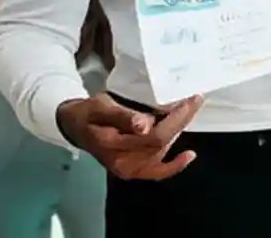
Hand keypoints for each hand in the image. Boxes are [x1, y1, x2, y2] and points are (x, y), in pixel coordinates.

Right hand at [57, 93, 201, 179]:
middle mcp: (124, 164)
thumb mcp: (100, 106)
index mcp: (114, 146)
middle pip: (161, 144)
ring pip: (162, 152)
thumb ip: (121, 115)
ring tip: (189, 111)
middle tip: (195, 100)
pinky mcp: (134, 171)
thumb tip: (145, 124)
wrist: (74, 126)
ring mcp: (130, 170)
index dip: (175, 120)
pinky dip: (174, 165)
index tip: (189, 99)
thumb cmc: (87, 113)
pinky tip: (190, 155)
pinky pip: (157, 171)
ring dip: (178, 132)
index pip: (154, 136)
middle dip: (181, 121)